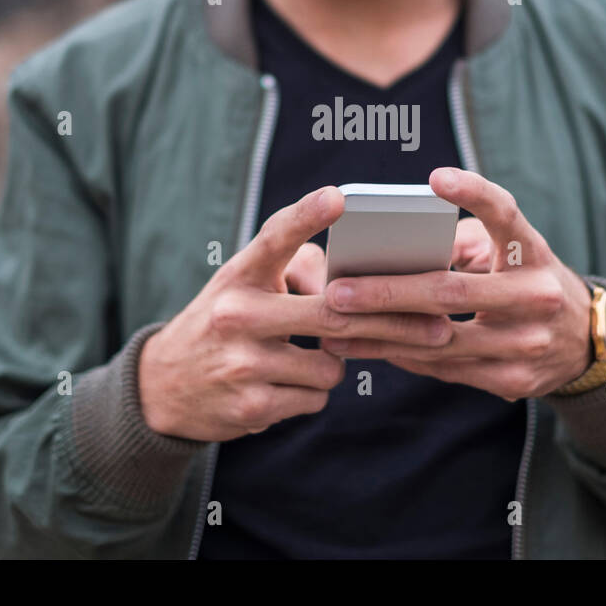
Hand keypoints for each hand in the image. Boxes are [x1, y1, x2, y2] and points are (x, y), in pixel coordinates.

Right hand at [137, 186, 452, 441]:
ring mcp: (243, 363)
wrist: (164, 386)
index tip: (339, 197)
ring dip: (333, 362)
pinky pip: (316, 398)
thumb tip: (366, 282)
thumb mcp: (246, 284)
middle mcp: (237, 314)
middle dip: (395, 320)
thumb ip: (298, 271)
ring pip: (332, 364)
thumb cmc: (225, 320)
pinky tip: (280, 384)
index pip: (275, 236)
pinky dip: (311, 392)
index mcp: (239, 274)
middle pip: (335, 314)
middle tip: (441, 322)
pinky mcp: (251, 407)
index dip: (308, 216)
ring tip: (297, 356)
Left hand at [321, 168, 594, 401]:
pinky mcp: (513, 380)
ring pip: (439, 340)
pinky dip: (399, 357)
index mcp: (533, 252)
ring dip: (379, 334)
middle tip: (337, 288)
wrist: (584, 343)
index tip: (435, 178)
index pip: (506, 215)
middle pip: (452, 292)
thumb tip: (391, 248)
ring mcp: (527, 343)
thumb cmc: (525, 279)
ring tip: (332, 324)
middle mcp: (537, 296)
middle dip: (388, 291)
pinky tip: (360, 348)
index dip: (473, 194)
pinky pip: (444, 369)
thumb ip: (459, 242)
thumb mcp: (509, 250)